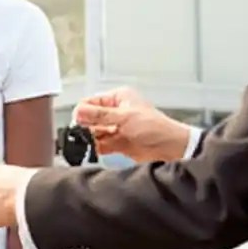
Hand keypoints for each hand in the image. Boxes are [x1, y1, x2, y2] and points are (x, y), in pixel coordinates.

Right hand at [73, 86, 190, 162]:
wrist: (170, 148)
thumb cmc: (155, 127)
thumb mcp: (124, 117)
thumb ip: (99, 116)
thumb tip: (78, 112)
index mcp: (119, 98)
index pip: (92, 102)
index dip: (83, 111)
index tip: (76, 121)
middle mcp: (116, 112)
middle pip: (91, 118)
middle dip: (85, 126)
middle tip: (80, 133)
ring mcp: (117, 128)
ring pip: (95, 132)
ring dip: (90, 138)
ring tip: (86, 143)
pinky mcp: (118, 144)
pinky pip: (101, 145)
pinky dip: (95, 148)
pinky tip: (91, 150)